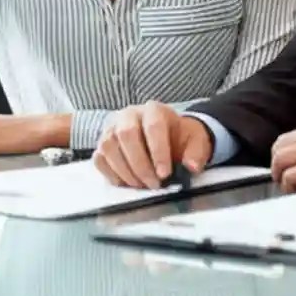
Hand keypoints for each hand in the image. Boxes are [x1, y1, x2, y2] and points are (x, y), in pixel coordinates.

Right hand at [93, 102, 213, 188]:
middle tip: (153, 184)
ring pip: (109, 146)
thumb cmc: (179, 138)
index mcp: (154, 110)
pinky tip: (127, 182)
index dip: (158, 151)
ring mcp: (112, 128)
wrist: (167, 135)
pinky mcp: (103, 143)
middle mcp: (129, 115)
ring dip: (125, 171)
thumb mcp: (195, 142)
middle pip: (126, 134)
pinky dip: (111, 174)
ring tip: (141, 185)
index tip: (165, 174)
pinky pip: (99, 158)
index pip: (153, 127)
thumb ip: (196, 153)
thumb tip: (192, 166)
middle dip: (140, 164)